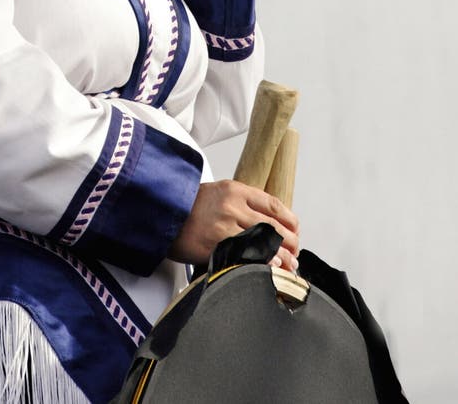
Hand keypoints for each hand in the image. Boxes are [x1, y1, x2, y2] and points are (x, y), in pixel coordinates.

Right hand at [168, 180, 299, 270]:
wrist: (162, 213)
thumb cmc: (188, 207)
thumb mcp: (217, 194)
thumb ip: (241, 203)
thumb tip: (267, 223)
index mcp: (235, 190)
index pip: (273, 204)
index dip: (290, 221)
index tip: (295, 232)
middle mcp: (232, 204)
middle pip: (273, 225)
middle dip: (290, 242)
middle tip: (295, 253)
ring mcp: (224, 224)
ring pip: (264, 241)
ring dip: (282, 257)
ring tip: (289, 266)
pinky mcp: (216, 243)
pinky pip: (247, 254)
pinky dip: (264, 262)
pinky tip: (271, 268)